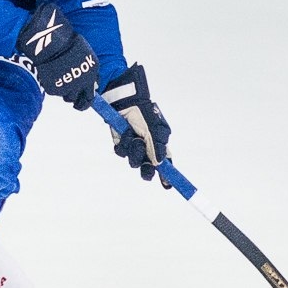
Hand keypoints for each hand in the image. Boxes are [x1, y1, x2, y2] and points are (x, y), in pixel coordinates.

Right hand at [17, 3, 98, 109]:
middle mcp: (83, 84)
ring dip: (64, 90)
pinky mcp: (55, 90)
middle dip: (77, 97)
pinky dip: (53, 85)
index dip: (86, 94)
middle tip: (70, 91)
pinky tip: (51, 75)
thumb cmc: (68, 43)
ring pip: (68, 97)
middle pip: (82, 99)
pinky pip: (55, 91)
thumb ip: (86, 68)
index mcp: (92, 74)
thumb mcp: (85, 55)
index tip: (82, 94)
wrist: (53, 44)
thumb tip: (86, 78)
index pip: (91, 93)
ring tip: (59, 79)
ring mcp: (69, 88)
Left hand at [105, 63, 171, 180]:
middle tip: (147, 167)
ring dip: (134, 151)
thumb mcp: (153, 130)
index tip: (167, 185)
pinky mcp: (121, 143)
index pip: (165, 164)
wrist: (125, 101)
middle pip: (148, 169)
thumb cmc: (143, 113)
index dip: (166, 176)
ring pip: (133, 161)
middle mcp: (146, 148)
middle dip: (147, 169)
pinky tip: (125, 133)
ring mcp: (133, 146)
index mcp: (159, 145)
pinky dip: (123, 144)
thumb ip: (156, 146)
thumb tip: (160, 163)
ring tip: (133, 137)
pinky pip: (121, 152)